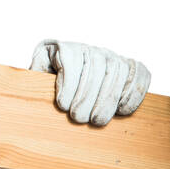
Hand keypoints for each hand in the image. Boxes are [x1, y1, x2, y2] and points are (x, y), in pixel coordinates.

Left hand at [29, 40, 150, 125]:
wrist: (67, 82)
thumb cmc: (50, 87)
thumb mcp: (35, 82)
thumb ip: (32, 82)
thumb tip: (31, 87)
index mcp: (63, 48)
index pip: (70, 58)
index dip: (69, 82)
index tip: (63, 106)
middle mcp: (90, 48)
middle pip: (96, 66)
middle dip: (88, 95)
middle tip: (80, 118)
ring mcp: (111, 56)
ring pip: (116, 71)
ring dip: (108, 99)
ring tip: (98, 120)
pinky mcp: (129, 66)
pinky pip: (138, 72)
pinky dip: (134, 91)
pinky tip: (123, 110)